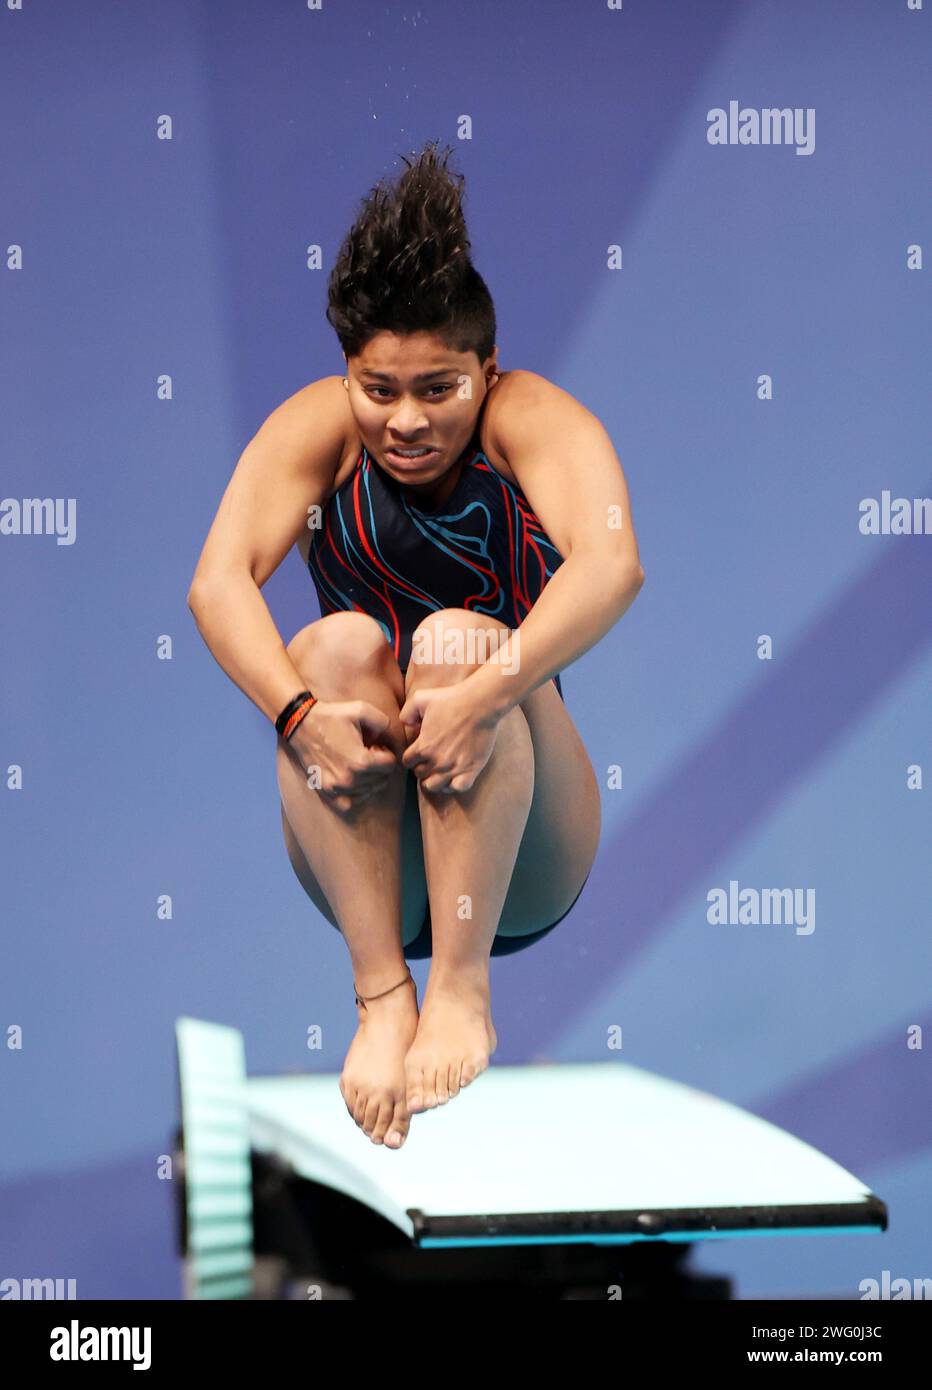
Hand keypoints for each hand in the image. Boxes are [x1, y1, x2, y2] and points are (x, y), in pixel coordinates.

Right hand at [287, 699, 401, 812]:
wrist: (301, 724)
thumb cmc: (331, 716)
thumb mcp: (361, 710)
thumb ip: (383, 722)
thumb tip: (387, 738)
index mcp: (361, 761)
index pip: (391, 765)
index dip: (386, 753)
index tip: (376, 745)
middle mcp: (349, 779)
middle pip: (382, 779)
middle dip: (379, 766)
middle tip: (367, 752)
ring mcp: (337, 788)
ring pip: (369, 791)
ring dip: (369, 778)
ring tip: (358, 762)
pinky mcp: (326, 792)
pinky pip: (350, 803)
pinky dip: (356, 793)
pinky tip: (352, 779)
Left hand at [399, 683, 500, 793]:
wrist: (481, 703)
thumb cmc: (452, 699)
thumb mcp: (421, 698)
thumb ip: (407, 712)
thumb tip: (406, 724)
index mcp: (423, 746)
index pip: (407, 762)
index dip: (411, 757)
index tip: (419, 751)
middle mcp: (436, 760)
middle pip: (420, 775)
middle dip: (422, 769)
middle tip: (430, 760)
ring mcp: (454, 767)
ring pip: (435, 786)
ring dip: (435, 780)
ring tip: (440, 771)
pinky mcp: (471, 769)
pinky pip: (458, 788)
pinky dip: (455, 785)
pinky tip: (456, 776)